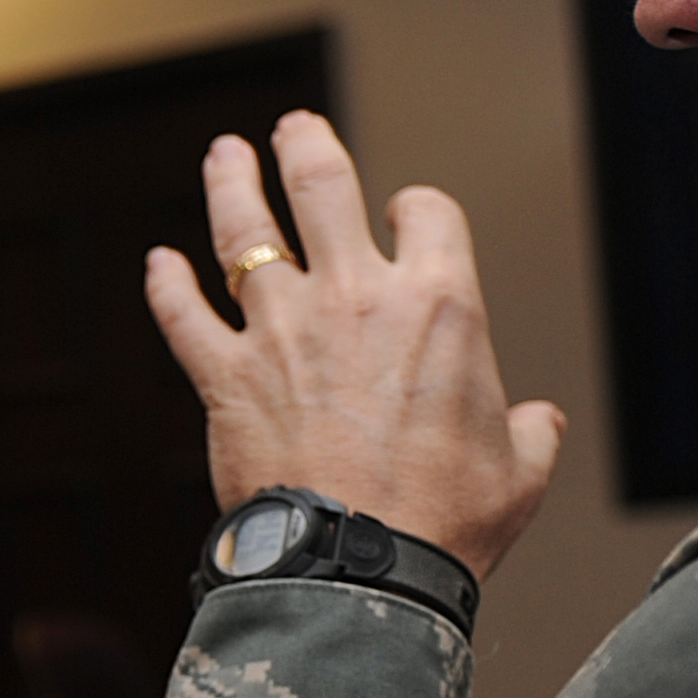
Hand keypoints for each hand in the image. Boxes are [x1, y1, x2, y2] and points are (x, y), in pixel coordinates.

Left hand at [146, 113, 566, 581]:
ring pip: (244, 233)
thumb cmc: (445, 523)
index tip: (406, 213)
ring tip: (224, 155)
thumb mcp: (520, 472)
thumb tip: (540, 420)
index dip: (418, 207)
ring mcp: (282, 331)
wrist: (361, 569)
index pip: (428, 213)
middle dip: (308, 146)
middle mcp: (355, 300)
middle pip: (323, 188)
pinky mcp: (224, 377)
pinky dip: (166, 287)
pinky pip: (183, 317)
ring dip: (231, 185)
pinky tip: (158, 264)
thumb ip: (531, 432)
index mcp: (440, 306)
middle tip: (296, 128)